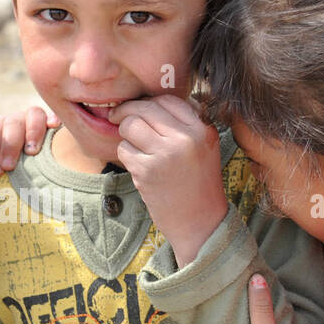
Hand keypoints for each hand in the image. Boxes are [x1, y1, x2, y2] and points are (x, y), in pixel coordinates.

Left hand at [0, 106, 59, 175]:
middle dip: (9, 144)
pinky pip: (54, 115)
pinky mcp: (54, 125)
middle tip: (9, 166)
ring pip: (33, 113)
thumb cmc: (4, 174)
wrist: (29, 180)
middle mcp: (16, 121)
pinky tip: (53, 126)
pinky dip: (53, 118)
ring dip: (32, 132)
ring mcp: (36, 121)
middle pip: (11, 122)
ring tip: (32, 152)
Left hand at [107, 95, 226, 265]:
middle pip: (146, 108)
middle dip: (127, 110)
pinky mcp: (146, 171)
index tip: (139, 108)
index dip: (149, 101)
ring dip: (126, 135)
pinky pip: (124, 149)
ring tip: (136, 148)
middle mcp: (186, 139)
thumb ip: (186, 124)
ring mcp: (165, 154)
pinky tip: (139, 166)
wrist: (201, 224)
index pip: (168, 99)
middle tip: (118, 116)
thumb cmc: (199, 185)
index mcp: (203, 129)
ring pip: (130, 125)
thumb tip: (151, 102)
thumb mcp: (205, 148)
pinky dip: (126, 155)